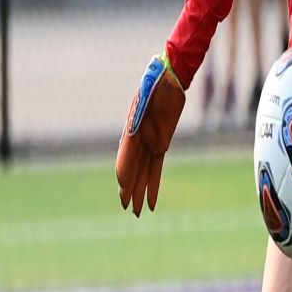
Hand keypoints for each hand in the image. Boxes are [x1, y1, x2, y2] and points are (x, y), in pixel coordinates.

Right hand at [116, 54, 186, 214]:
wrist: (168, 79)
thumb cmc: (157, 80)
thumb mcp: (151, 86)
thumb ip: (146, 95)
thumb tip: (144, 96)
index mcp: (132, 127)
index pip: (126, 152)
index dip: (124, 168)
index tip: (122, 183)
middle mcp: (137, 139)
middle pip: (132, 169)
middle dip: (129, 188)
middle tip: (125, 207)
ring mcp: (148, 144)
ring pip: (143, 174)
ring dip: (139, 192)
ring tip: (135, 212)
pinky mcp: (161, 145)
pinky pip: (156, 170)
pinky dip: (153, 186)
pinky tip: (151, 202)